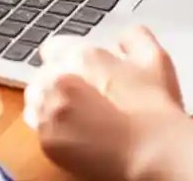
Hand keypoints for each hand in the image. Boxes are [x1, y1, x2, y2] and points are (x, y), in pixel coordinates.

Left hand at [25, 26, 187, 180]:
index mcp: (81, 56)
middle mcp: (58, 81)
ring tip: (78, 113)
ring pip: (36, 100)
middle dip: (60, 81)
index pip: (53, 47)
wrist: (152, 153)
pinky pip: (39, 128)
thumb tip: (121, 38)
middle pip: (43, 74)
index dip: (68, 57)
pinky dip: (52, 127)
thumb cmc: (155, 110)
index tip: (80, 69)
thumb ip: (134, 37)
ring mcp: (50, 112)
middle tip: (85, 94)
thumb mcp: (154, 58)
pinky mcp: (47, 141)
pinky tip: (76, 131)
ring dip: (51, 102)